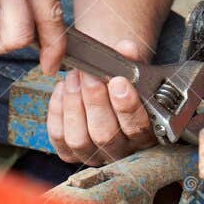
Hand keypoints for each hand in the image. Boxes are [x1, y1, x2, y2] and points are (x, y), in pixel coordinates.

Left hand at [45, 38, 157, 164]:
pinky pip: (59, 137)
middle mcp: (121, 150)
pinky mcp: (70, 153)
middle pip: (105, 135)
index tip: (118, 81)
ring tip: (74, 77)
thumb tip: (127, 48)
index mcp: (145, 133)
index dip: (127, 107)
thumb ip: (131, 59)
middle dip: (95, 101)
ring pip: (79, 139)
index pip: (138, 129)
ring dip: (74, 104)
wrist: (107, 87)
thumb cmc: (123, 82)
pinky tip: (63, 89)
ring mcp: (93, 155)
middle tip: (89, 74)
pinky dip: (57, 111)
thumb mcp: (132, 70)